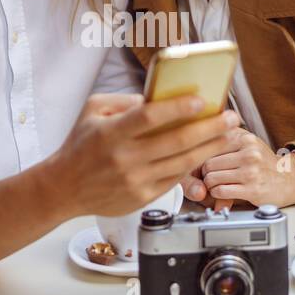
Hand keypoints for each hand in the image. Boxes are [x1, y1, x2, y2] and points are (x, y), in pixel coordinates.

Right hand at [48, 93, 241, 218]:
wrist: (63, 188)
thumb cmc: (79, 145)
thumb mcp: (92, 110)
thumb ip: (123, 101)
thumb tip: (156, 97)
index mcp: (111, 133)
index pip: (149, 117)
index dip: (177, 108)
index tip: (201, 100)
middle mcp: (125, 158)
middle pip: (176, 141)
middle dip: (209, 128)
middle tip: (231, 117)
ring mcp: (135, 180)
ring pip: (182, 162)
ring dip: (210, 148)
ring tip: (229, 135)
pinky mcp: (142, 198)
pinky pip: (174, 179)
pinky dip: (193, 165)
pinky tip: (206, 153)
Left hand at [200, 129, 294, 207]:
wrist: (289, 180)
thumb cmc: (265, 163)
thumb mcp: (250, 143)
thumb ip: (228, 137)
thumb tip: (201, 138)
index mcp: (246, 139)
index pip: (210, 144)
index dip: (201, 155)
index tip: (201, 162)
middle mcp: (249, 153)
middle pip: (208, 163)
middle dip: (204, 172)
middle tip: (207, 176)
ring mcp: (251, 172)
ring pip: (211, 178)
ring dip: (209, 184)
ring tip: (215, 184)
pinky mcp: (252, 190)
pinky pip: (220, 191)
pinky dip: (216, 194)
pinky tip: (221, 192)